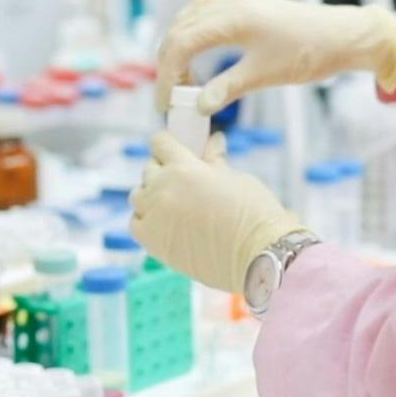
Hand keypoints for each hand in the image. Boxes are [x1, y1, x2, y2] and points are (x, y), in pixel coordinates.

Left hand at [130, 131, 303, 294]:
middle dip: (163, 170)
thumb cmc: (254, 213)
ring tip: (173, 204)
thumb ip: (215, 161)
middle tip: (183, 181)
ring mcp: (155, 217)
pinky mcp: (153, 243)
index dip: (168, 144)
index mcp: (184, 167)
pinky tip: (163, 223)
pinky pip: (136, 224)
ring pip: (138, 196)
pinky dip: (145, 220)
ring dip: (151, 195)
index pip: (160, 143)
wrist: (259, 255)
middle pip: (149, 169)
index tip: (175, 150)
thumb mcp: (235, 178)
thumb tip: (213, 140)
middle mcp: (163, 189)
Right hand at [155, 0, 395, 114]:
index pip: (181, 43)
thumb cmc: (309, 52)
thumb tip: (198, 106)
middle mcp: (231, 4)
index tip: (166, 103)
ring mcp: (238, 2)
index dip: (167, 75)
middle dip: (168, 63)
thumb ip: (227, 88)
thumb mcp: (266, 75)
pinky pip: (205, 13)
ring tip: (183, 78)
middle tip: (171, 96)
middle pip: (179, 29)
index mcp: (233, 18)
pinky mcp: (247, 7)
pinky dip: (193, 34)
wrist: (344, 35)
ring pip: (189, 18)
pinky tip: (198, 55)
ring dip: (178, 46)